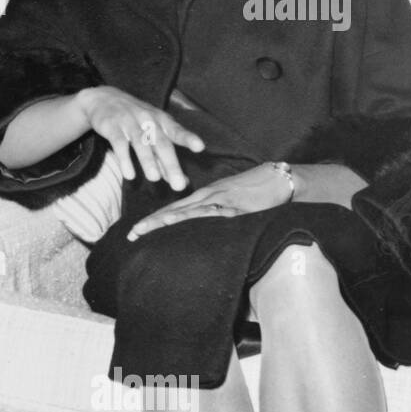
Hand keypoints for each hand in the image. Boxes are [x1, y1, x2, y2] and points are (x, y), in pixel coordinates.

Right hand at [77, 86, 204, 190]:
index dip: (188, 138)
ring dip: (148, 161)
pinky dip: (125, 159)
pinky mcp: (112, 127)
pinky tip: (129, 174)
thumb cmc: (134, 120)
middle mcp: (148, 120)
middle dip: (171, 164)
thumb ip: (165, 158)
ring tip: (154, 179)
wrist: (103, 98)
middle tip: (178, 185)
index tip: (200, 147)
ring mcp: (129, 122)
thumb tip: (183, 182)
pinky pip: (119, 144)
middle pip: (161, 143)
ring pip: (141, 143)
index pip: (177, 131)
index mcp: (161, 120)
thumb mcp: (152, 133)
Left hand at [127, 163, 291, 240]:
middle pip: (173, 211)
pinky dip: (193, 218)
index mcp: (204, 196)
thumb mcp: (229, 200)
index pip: (173, 209)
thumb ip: (213, 211)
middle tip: (131, 234)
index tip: (135, 230)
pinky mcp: (235, 207)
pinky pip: (211, 214)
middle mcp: (207, 197)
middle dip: (151, 223)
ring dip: (164, 221)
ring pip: (186, 212)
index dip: (154, 220)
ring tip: (145, 228)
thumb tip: (198, 224)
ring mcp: (220, 201)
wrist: (279, 177)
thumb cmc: (254, 189)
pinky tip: (179, 222)